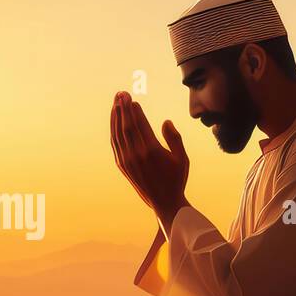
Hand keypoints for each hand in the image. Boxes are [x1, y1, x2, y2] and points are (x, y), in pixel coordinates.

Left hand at [110, 91, 189, 229]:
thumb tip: (166, 121)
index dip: (135, 111)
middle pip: (126, 126)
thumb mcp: (182, 158)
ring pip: (118, 134)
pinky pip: (115, 144)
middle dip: (123, 108)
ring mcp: (127, 160)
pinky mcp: (123, 165)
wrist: (164, 201)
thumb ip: (174, 138)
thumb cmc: (176, 178)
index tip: (132, 99)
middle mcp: (137, 155)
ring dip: (116, 116)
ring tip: (116, 102)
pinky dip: (113, 130)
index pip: (140, 125)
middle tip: (121, 93)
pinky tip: (114, 120)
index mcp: (152, 151)